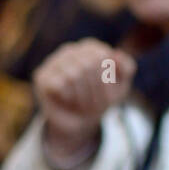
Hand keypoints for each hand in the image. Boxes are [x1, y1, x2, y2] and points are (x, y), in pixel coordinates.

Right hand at [33, 39, 135, 162]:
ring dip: (83, 97)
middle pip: (89, 65)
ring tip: (82, 104)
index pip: (103, 57)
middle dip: (96, 91)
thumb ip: (126, 67)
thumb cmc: (100, 100)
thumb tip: (115, 53)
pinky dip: (68, 97)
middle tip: (95, 104)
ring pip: (73, 75)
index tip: (108, 92)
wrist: (78, 122)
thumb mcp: (121, 86)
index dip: (108, 79)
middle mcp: (70, 50)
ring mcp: (53, 62)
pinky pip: (59, 84)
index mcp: (90, 47)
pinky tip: (67, 100)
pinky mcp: (41, 76)